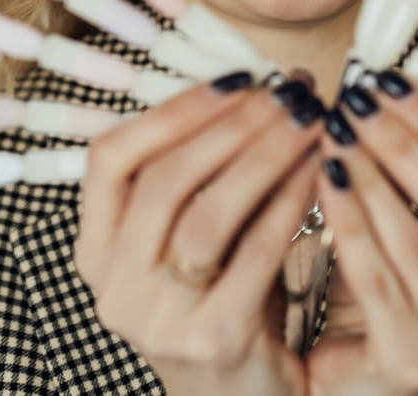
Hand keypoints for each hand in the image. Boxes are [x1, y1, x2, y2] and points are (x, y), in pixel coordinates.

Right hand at [72, 73, 324, 395]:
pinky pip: (254, 251)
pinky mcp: (212, 339)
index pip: (110, 158)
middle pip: (164, 178)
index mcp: (98, 247)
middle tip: (290, 94)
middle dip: (233, 125)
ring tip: (310, 123)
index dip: (173, 111)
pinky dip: (289, 201)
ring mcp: (156, 319)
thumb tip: (262, 87)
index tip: (235, 78)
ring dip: (265, 156)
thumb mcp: (194, 235)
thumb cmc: (224, 296)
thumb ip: (205, 173)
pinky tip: (318, 170)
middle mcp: (114, 284)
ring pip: (206, 213)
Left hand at [305, 70, 417, 395]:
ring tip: (333, 132)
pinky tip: (324, 178)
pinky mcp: (412, 362)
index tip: (392, 81)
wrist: (359, 375)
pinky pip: (373, 275)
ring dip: (369, 175)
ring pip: (414, 239)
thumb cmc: (393, 286)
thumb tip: (383, 92)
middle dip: (402, 144)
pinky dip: (346, 219)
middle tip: (355, 103)